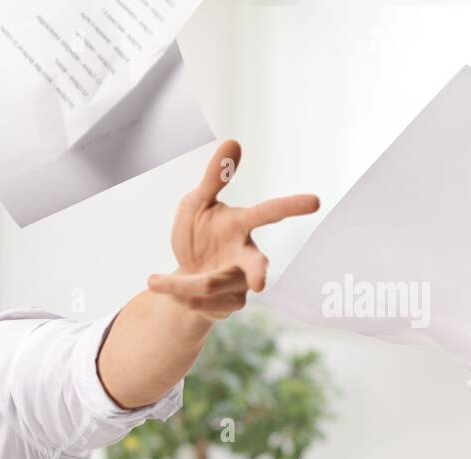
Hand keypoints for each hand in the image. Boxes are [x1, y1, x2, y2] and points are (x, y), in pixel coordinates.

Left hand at [148, 140, 319, 321]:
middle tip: (260, 283)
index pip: (268, 213)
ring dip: (180, 285)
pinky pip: (201, 304)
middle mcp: (246, 254)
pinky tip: (174, 292)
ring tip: (155, 281)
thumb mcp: (196, 203)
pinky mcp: (230, 304)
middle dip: (257, 272)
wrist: (182, 274)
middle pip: (256, 264)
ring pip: (212, 286)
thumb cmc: (197, 233)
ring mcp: (241, 282)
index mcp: (241, 225)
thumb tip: (233, 141)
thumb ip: (214, 178)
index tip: (315, 201)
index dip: (291, 206)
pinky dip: (179, 296)